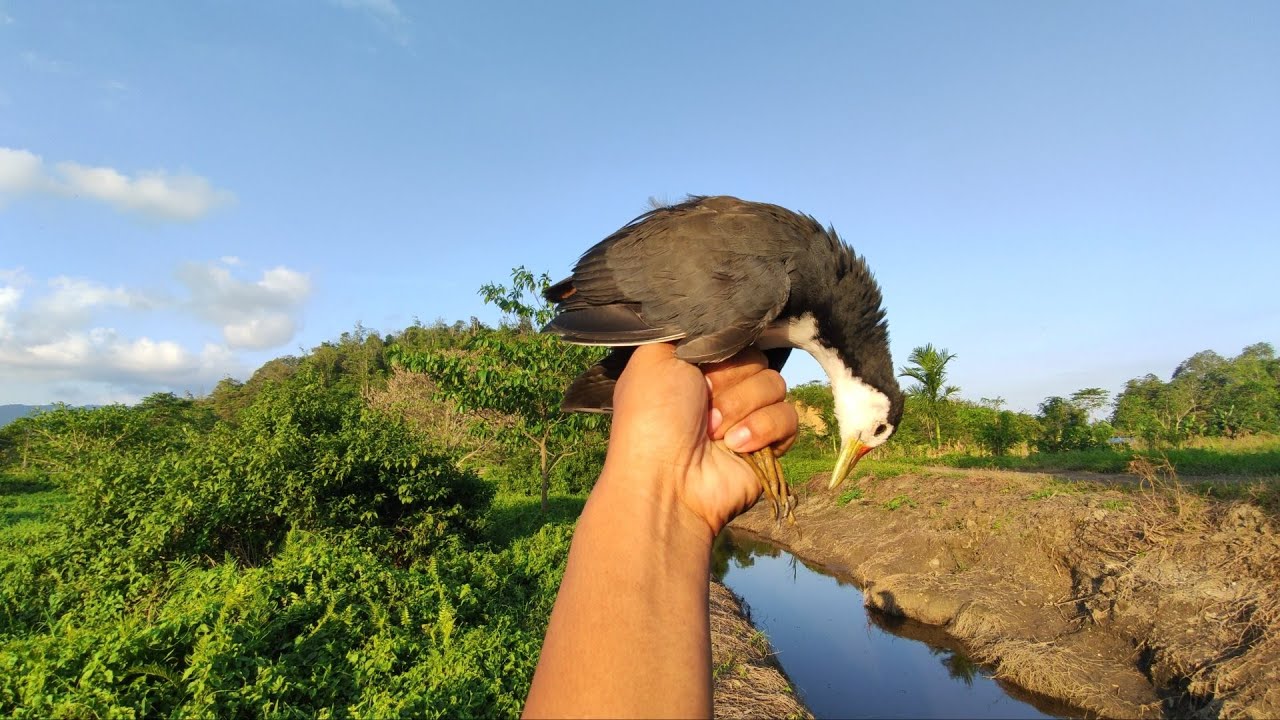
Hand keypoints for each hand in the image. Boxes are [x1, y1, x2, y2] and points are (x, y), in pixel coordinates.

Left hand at [601, 343, 798, 535]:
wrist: (666, 478)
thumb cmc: (652, 416)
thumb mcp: (652, 357)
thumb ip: (684, 328)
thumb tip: (719, 320)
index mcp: (696, 366)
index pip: (734, 337)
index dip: (724, 348)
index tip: (702, 363)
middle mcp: (722, 389)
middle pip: (757, 358)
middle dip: (730, 380)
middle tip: (703, 402)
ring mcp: (747, 417)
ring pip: (775, 385)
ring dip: (742, 406)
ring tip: (713, 431)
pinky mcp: (770, 444)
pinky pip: (789, 417)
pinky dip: (762, 429)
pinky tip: (736, 446)